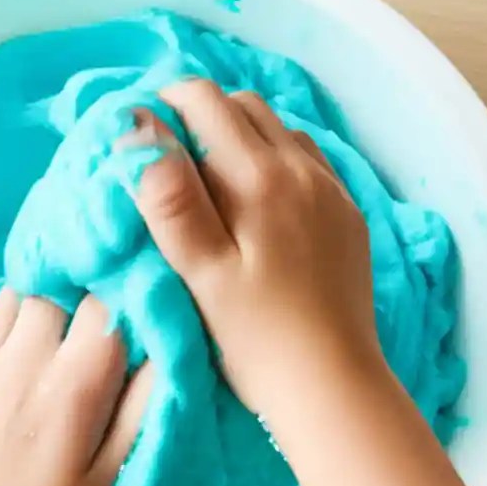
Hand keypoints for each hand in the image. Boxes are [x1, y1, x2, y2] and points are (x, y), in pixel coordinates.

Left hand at [0, 290, 153, 485]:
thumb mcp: (112, 476)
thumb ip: (141, 407)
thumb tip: (165, 346)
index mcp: (73, 385)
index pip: (107, 301)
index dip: (126, 289)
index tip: (141, 293)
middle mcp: (24, 362)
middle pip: (59, 286)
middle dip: (84, 288)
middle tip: (101, 308)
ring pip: (18, 294)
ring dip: (46, 297)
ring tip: (63, 321)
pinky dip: (11, 319)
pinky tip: (26, 345)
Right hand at [132, 80, 486, 485]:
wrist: (332, 384)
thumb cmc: (253, 336)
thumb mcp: (198, 270)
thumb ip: (169, 196)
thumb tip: (138, 127)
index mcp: (259, 177)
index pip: (206, 101)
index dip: (166, 103)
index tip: (144, 132)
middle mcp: (301, 168)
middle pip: (244, 104)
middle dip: (202, 113)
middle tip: (171, 156)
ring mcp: (331, 189)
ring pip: (278, 127)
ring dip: (240, 133)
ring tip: (212, 179)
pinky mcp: (348, 214)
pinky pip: (307, 159)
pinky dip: (275, 158)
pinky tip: (259, 200)